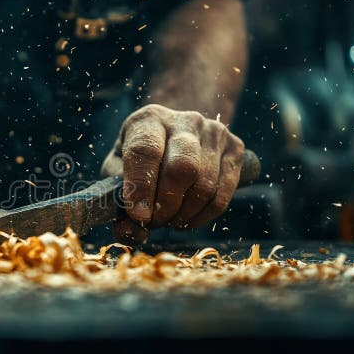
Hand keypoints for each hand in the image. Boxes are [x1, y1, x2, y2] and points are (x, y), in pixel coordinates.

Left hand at [101, 104, 244, 242]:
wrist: (175, 136)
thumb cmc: (141, 158)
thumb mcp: (119, 171)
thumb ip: (118, 202)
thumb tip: (131, 233)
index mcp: (149, 120)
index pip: (146, 150)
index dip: (141, 187)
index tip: (138, 216)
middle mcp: (185, 121)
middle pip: (183, 168)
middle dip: (166, 205)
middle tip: (154, 221)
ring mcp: (214, 133)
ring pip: (204, 186)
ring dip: (183, 214)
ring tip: (167, 219)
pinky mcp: (235, 149)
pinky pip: (222, 196)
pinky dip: (202, 217)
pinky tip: (186, 219)